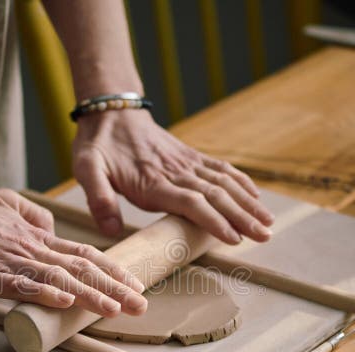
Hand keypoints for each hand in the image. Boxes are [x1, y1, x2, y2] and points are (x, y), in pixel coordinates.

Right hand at [0, 186, 146, 316]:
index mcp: (38, 237)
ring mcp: (11, 260)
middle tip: (141, 305)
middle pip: (82, 268)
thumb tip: (52, 229)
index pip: (85, 255)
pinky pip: (20, 283)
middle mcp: (32, 249)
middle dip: (114, 288)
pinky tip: (65, 301)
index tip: (136, 285)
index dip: (113, 270)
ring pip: (58, 278)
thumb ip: (34, 217)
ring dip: (88, 294)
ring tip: (114, 309)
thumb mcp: (8, 204)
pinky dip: (44, 292)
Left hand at [72, 110, 274, 244]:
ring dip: (248, 203)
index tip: (233, 238)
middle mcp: (176, 172)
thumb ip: (99, 198)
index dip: (213, 220)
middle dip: (242, 217)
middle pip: (216, 195)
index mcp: (152, 180)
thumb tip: (111, 229)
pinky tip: (256, 196)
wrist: (110, 111)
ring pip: (224, 183)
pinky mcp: (191, 157)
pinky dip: (241, 182)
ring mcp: (187, 163)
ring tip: (268, 223)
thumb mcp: (86, 170)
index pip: (191, 202)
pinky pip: (221, 169)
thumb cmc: (98, 145)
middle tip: (264, 237)